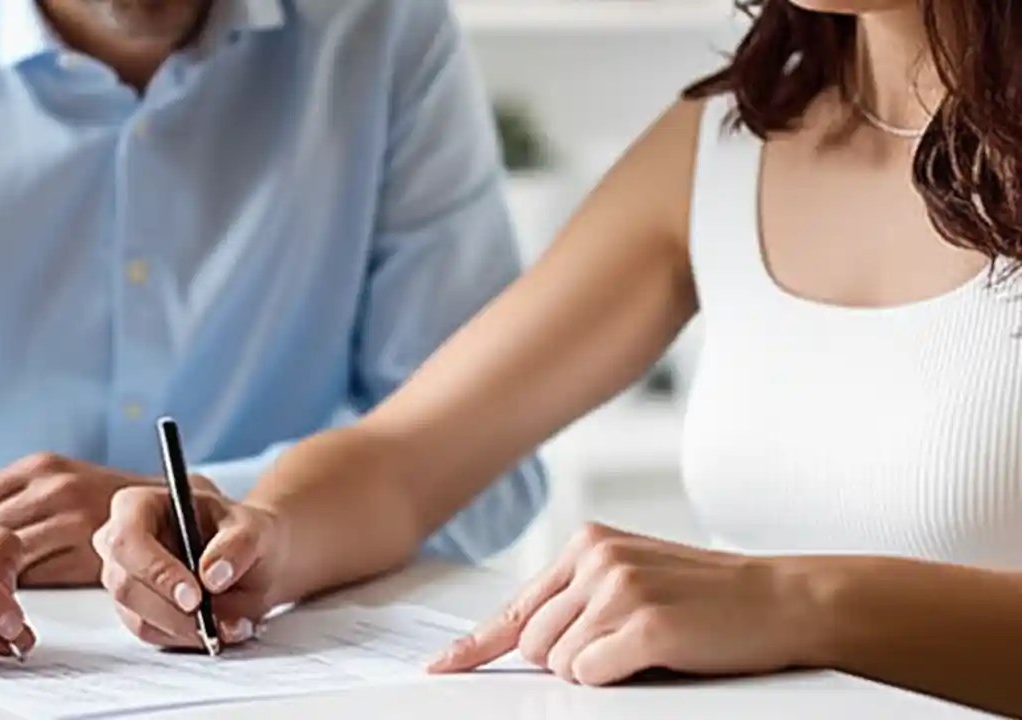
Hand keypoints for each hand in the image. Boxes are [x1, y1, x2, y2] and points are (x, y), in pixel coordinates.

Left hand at [0, 453, 155, 586]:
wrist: (175, 509)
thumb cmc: (103, 503)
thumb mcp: (55, 483)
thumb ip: (11, 501)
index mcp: (38, 467)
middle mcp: (54, 487)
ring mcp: (73, 519)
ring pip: (4, 558)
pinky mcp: (89, 553)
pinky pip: (36, 578)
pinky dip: (21, 589)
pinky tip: (16, 594)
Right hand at [93, 478, 284, 649]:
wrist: (251, 559)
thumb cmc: (244, 535)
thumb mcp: (254, 529)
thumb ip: (238, 546)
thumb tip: (213, 576)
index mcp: (138, 506)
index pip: (127, 539)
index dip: (156, 570)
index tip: (194, 596)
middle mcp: (121, 543)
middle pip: (125, 584)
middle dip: (173, 610)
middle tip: (213, 620)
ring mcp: (123, 579)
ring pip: (137, 617)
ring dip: (185, 628)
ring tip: (228, 622)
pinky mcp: (134, 611)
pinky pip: (150, 633)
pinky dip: (185, 637)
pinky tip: (213, 626)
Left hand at [429, 525, 816, 684]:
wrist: (783, 599)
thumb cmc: (708, 599)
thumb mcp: (633, 580)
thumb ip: (579, 599)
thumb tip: (523, 640)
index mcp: (588, 544)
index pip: (517, 605)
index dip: (475, 644)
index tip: (441, 667)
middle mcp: (596, 559)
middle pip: (531, 642)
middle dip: (567, 661)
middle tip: (622, 650)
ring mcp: (618, 589)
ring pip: (559, 663)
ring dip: (595, 671)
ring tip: (646, 648)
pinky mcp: (643, 623)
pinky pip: (590, 676)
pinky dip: (614, 680)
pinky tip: (654, 657)